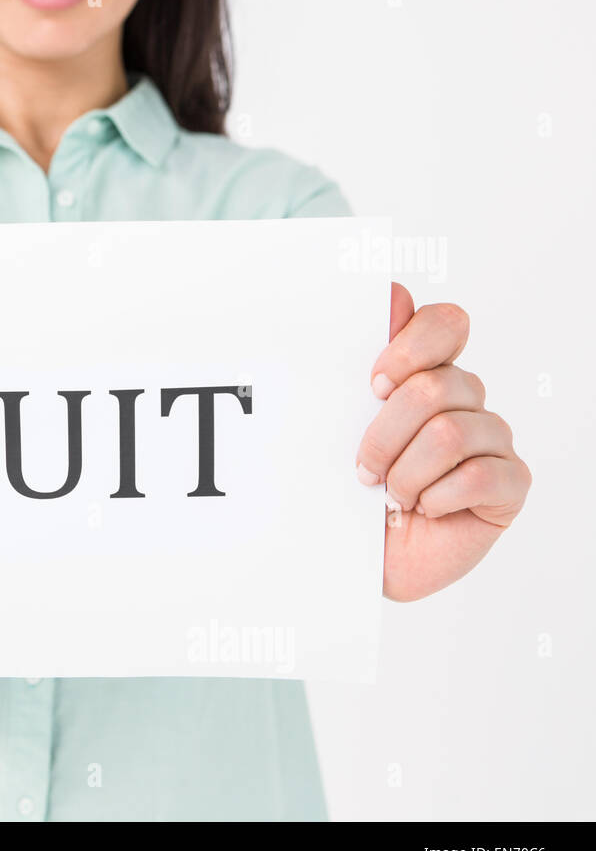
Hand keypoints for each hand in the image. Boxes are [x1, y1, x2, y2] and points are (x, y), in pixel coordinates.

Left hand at [357, 284, 530, 600]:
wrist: (357, 557)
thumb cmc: (349, 489)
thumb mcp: (341, 424)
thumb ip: (363, 360)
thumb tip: (392, 292)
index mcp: (428, 374)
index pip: (445, 324)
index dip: (411, 347)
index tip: (373, 385)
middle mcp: (466, 400)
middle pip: (436, 385)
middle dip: (385, 432)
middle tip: (364, 467)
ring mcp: (493, 441)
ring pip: (451, 432)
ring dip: (406, 473)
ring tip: (391, 495)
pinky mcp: (510, 483)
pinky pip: (480, 476)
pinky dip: (437, 497)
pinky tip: (424, 509)